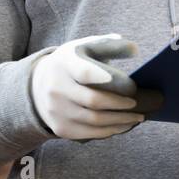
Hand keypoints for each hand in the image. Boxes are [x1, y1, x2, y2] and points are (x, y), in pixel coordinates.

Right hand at [29, 33, 163, 140]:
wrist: (39, 84)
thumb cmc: (74, 63)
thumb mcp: (87, 46)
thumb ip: (111, 45)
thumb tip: (134, 49)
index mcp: (65, 63)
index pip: (87, 73)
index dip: (112, 81)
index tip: (133, 86)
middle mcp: (56, 87)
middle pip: (93, 101)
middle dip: (121, 105)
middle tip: (138, 105)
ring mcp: (56, 110)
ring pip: (94, 121)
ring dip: (120, 121)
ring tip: (137, 117)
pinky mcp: (59, 127)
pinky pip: (89, 133)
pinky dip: (110, 131)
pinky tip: (123, 125)